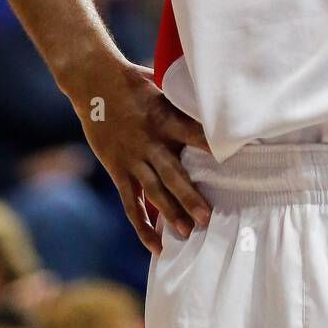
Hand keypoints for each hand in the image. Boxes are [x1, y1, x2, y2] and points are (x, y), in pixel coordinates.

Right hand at [72, 59, 212, 254]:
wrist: (94, 82)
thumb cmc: (136, 82)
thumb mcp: (164, 86)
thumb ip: (185, 103)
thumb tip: (217, 103)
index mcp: (164, 118)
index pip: (193, 134)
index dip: (211, 147)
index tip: (233, 160)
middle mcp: (149, 142)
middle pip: (172, 174)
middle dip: (189, 197)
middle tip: (208, 218)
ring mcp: (131, 158)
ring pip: (153, 192)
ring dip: (170, 214)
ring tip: (188, 233)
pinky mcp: (118, 170)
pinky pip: (131, 203)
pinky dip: (142, 225)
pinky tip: (155, 245)